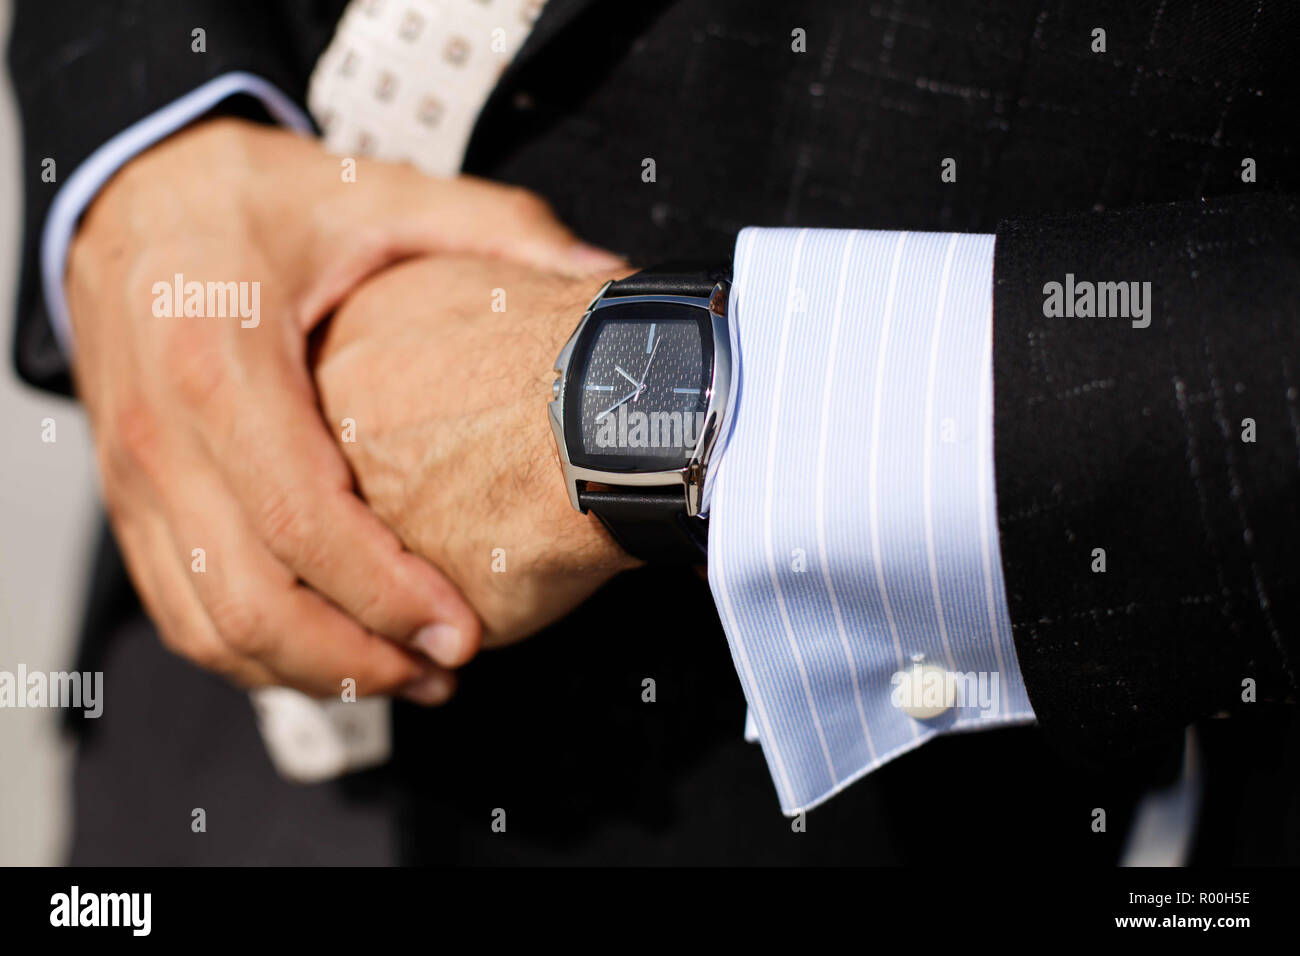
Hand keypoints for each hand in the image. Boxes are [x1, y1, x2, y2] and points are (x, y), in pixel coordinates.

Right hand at [67, 116, 622, 700]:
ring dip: (310, 674)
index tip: (461, 634)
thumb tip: (603, 273)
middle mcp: (161, 432)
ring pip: (208, 626)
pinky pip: (179, 610)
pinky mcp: (131, 500)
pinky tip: (331, 654)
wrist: (130, 197)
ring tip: (404, 676)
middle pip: (250, 601)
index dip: (387, 595)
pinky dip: (254, 654)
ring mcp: (135, 476)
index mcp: (220, 359)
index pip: (302, 519)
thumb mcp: (373, 193)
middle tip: (444, 670)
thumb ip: (493, 229)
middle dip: (357, 659)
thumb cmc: (248, 201)